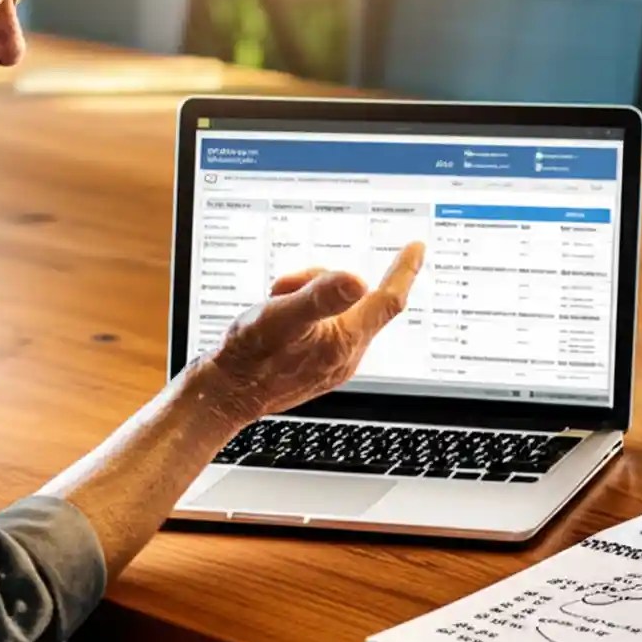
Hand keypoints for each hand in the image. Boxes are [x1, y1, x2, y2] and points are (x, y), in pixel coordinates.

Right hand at [198, 242, 425, 426]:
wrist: (225, 393)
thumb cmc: (250, 357)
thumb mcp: (283, 316)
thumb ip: (320, 296)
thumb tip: (356, 281)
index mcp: (346, 340)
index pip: (387, 300)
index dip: (404, 270)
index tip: (416, 247)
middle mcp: (346, 355)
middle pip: (354, 300)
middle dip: (322, 283)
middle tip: (287, 287)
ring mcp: (331, 362)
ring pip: (335, 311)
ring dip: (306, 297)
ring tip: (274, 306)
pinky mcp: (315, 365)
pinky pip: (321, 326)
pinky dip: (303, 313)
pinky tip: (279, 321)